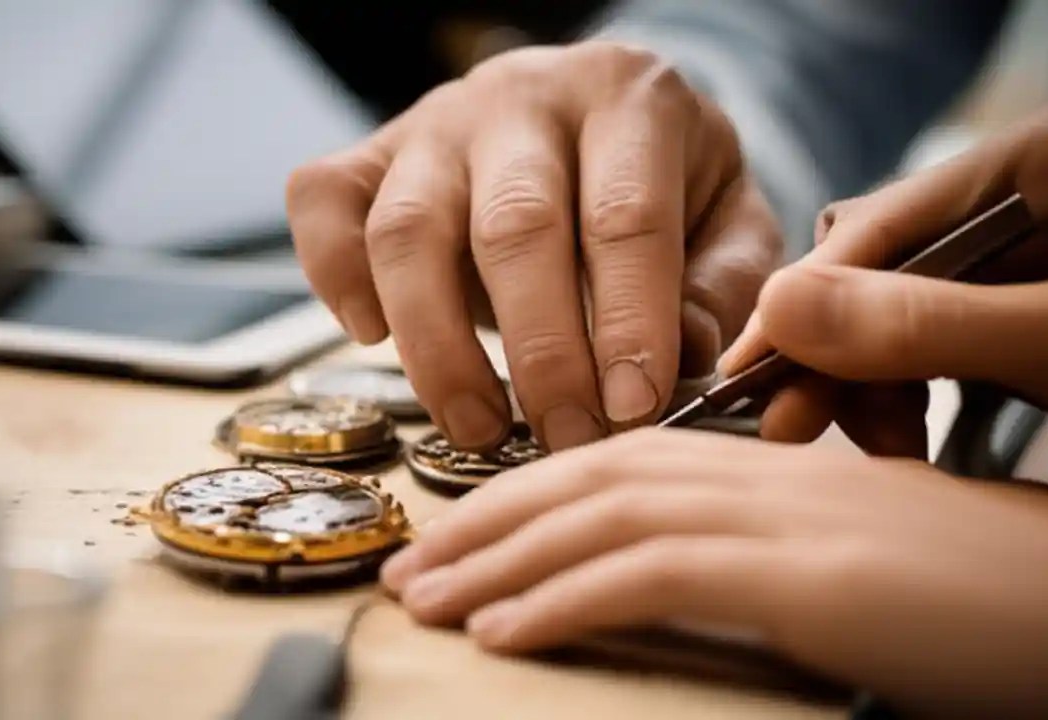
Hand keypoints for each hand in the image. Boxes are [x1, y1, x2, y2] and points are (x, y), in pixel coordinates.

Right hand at [288, 42, 781, 450]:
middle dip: (540, 352)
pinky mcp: (369, 154)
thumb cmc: (657, 179)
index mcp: (627, 100)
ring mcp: (433, 125)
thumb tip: (678, 357)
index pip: (625, 218)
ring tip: (479, 427)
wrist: (584, 111)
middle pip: (513, 227)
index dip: (628, 324)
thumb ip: (719, 286)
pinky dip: (335, 277)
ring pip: (407, 231)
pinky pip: (323, 204)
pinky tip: (373, 337)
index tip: (632, 409)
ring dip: (437, 347)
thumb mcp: (725, 217)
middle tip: (564, 436)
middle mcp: (521, 98)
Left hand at [381, 429, 1047, 718]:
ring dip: (498, 563)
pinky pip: (651, 576)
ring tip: (428, 603)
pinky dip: (563, 601)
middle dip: (485, 524)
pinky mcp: (800, 575)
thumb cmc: (963, 592)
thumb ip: (748, 545)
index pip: (612, 460)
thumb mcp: (833, 553)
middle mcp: (758, 472)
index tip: (455, 537)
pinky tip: (505, 633)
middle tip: (410, 568)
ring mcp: (778, 515)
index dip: (520, 494)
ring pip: (599, 520)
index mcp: (761, 464)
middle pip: (587, 478)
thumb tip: (660, 571)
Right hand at [719, 109, 1047, 456]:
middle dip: (835, 354)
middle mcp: (1010, 206)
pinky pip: (935, 348)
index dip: (800, 299)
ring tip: (885, 446)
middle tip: (793, 422)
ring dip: (868, 387)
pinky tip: (907, 437)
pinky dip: (909, 398)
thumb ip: (925, 319)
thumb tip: (777, 312)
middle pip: (874, 270)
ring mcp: (1010, 266)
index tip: (742, 369)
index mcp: (1030, 166)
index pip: (871, 224)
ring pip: (896, 316)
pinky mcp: (1011, 318)